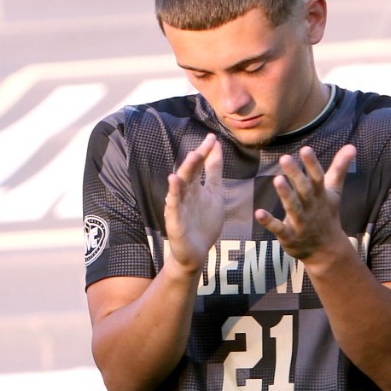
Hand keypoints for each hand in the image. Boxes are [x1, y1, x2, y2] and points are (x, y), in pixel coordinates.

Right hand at [161, 135, 226, 277]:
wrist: (196, 252)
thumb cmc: (204, 223)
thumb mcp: (215, 194)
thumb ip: (214, 172)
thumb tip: (216, 147)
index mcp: (196, 187)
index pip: (201, 166)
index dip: (206, 153)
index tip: (213, 137)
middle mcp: (186, 194)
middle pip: (190, 173)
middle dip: (197, 159)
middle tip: (205, 145)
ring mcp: (179, 206)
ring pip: (181, 186)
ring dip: (186, 171)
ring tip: (193, 156)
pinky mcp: (174, 220)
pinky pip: (174, 205)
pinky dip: (174, 193)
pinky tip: (174, 180)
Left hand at [259, 144, 356, 262]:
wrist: (326, 250)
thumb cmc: (326, 214)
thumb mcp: (333, 191)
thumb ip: (339, 168)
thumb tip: (351, 146)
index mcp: (320, 195)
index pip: (318, 178)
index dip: (312, 164)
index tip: (305, 149)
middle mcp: (311, 208)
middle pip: (304, 190)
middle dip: (295, 175)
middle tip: (284, 158)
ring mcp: (301, 223)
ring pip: (293, 208)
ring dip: (286, 195)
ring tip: (277, 180)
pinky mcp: (289, 236)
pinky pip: (279, 229)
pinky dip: (269, 222)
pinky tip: (258, 213)